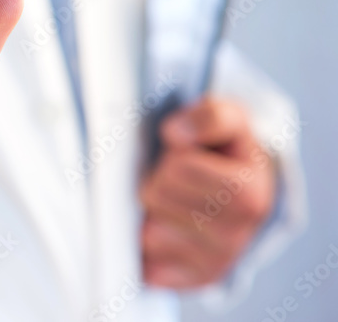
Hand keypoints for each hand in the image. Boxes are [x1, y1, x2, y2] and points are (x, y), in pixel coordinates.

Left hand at [140, 97, 276, 288]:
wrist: (246, 188)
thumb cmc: (229, 150)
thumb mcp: (230, 117)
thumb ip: (209, 116)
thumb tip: (176, 133)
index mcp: (250, 196)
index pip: (177, 168)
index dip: (175, 156)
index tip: (191, 157)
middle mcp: (237, 238)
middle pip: (155, 197)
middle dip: (158, 181)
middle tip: (179, 180)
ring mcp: (216, 264)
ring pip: (147, 233)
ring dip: (152, 213)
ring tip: (175, 203)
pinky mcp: (193, 281)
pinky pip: (147, 264)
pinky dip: (148, 246)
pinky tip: (168, 229)